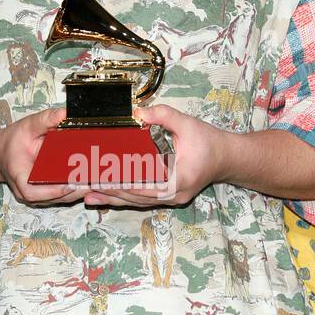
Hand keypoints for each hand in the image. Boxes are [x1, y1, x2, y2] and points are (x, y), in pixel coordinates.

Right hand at [0, 105, 88, 206]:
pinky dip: (76, 190)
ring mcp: (37, 196)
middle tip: (94, 179)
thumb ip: (44, 120)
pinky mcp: (46, 195)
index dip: (52, 191)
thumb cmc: (13, 141)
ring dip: (79, 192)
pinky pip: (62, 196)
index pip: (32, 192)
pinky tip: (91, 181)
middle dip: (74, 191)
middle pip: (53, 198)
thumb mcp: (26, 126)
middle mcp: (27, 191)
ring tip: (97, 181)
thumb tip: (63, 113)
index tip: (69, 184)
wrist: (2, 154)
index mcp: (19, 176)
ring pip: (61, 199)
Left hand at [81, 103, 225, 208]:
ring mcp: (172, 199)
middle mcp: (174, 195)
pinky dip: (125, 198)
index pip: (144, 186)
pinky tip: (107, 197)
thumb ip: (163, 115)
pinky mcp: (169, 198)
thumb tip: (138, 112)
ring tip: (90, 197)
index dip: (121, 184)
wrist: (226, 158)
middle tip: (87, 187)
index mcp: (178, 180)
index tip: (101, 179)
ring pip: (138, 202)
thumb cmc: (209, 142)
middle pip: (137, 198)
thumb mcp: (187, 124)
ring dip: (115, 199)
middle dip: (111, 192)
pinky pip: (144, 200)